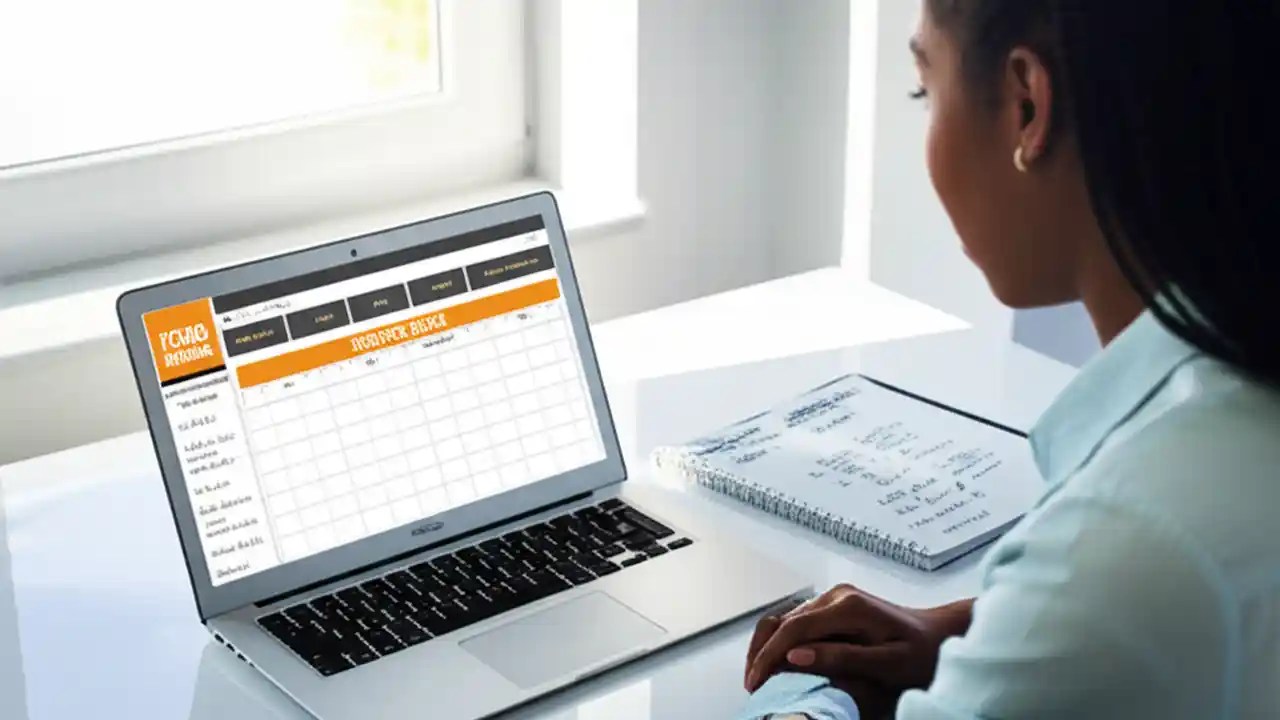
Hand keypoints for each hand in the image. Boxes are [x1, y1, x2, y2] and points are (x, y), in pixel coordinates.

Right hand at [744, 585, 972, 694]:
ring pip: (784, 618)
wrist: (940, 634)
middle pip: (781, 620)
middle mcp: (836, 595)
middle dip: (760, 652)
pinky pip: (797, 621)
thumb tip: (795, 656)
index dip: (768, 656)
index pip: (792, 628)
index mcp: (847, 606)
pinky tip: (778, 663)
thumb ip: (842, 657)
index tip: (757, 682)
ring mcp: (833, 598)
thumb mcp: (887, 663)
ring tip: (760, 676)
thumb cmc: (921, 652)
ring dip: (766, 646)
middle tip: (752, 684)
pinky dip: (780, 642)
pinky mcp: (833, 605)